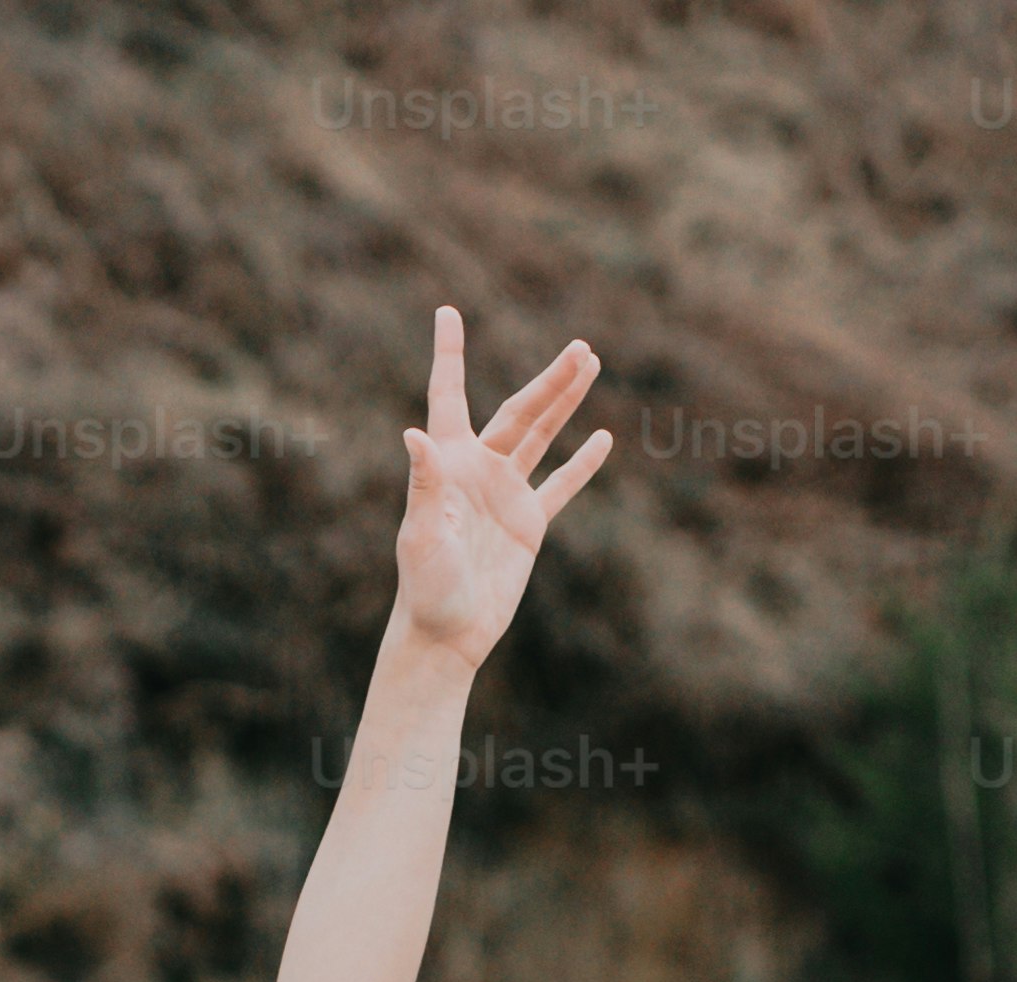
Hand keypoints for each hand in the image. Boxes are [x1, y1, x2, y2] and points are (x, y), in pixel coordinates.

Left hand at [388, 308, 611, 662]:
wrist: (446, 635)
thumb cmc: (424, 587)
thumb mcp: (421, 534)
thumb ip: (425, 484)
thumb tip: (413, 433)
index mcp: (448, 463)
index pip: (449, 395)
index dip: (450, 354)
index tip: (446, 312)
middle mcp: (477, 469)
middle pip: (518, 411)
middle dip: (550, 380)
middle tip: (581, 348)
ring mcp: (505, 494)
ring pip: (541, 436)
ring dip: (566, 401)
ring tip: (591, 362)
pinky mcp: (528, 523)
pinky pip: (560, 485)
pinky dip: (581, 463)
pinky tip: (603, 437)